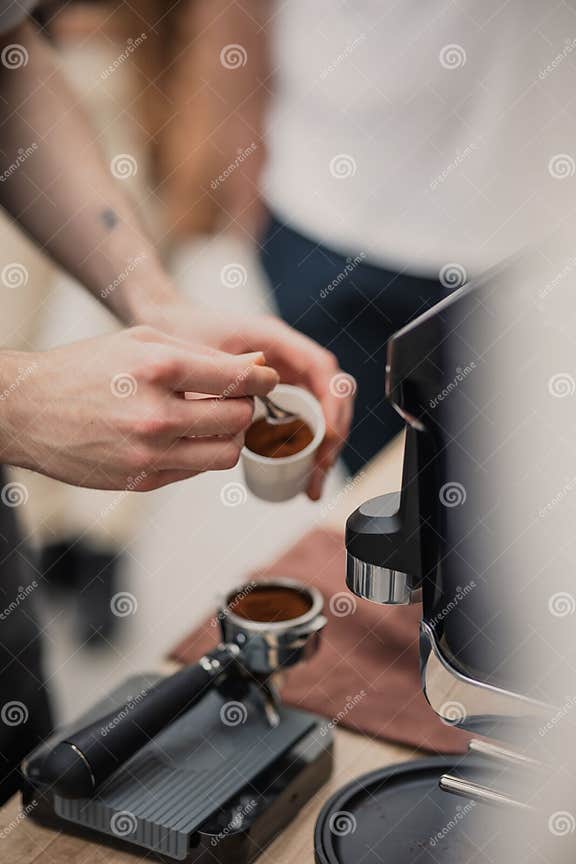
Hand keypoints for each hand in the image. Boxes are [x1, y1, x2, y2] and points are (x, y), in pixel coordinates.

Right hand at [0, 326, 277, 490]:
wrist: (27, 409)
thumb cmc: (87, 367)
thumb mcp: (142, 341)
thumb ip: (203, 354)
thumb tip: (256, 366)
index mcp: (158, 368)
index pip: (238, 379)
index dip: (262, 380)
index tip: (266, 379)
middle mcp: (155, 414)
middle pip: (239, 419)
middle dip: (245, 407)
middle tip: (234, 399)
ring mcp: (148, 453)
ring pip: (226, 454)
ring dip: (231, 437)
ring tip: (214, 420)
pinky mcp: (141, 480)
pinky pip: (196, 471)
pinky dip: (201, 453)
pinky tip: (185, 436)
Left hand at [141, 303, 354, 498]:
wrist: (168, 320)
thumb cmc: (184, 330)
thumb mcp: (201, 356)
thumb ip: (223, 377)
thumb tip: (247, 409)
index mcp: (276, 340)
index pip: (323, 370)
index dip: (332, 404)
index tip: (328, 438)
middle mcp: (287, 357)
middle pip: (332, 394)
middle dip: (333, 436)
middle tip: (318, 474)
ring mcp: (284, 375)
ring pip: (320, 411)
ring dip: (323, 447)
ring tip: (311, 485)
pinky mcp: (274, 394)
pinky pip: (301, 419)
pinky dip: (304, 447)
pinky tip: (299, 475)